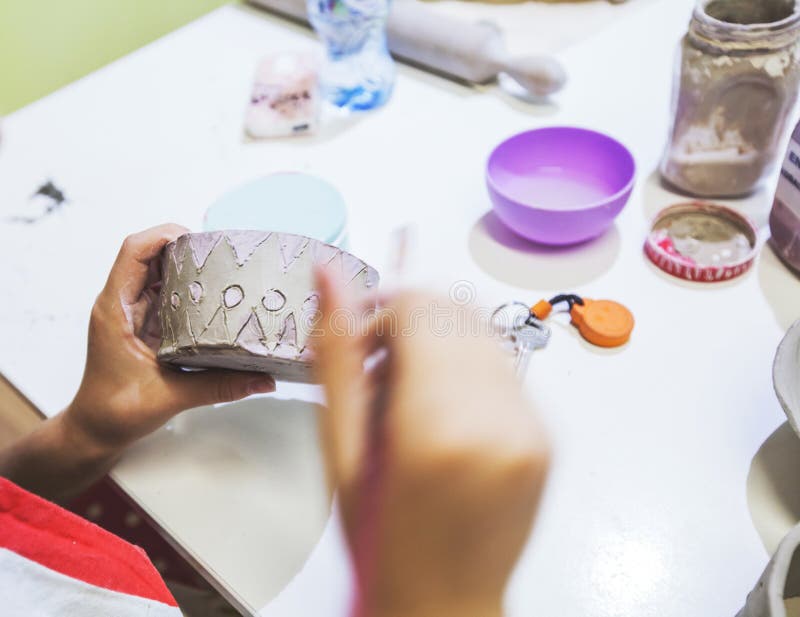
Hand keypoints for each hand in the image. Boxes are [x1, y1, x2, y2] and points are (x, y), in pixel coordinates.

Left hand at [64, 224, 275, 456]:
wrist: (95, 430)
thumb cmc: (115, 411)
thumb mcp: (171, 397)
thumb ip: (219, 386)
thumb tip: (262, 379)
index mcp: (115, 310)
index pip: (133, 252)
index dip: (163, 236)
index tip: (196, 238)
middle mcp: (121, 304)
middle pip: (148, 254)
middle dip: (183, 245)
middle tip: (220, 251)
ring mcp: (132, 312)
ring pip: (157, 270)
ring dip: (186, 264)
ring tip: (221, 266)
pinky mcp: (144, 324)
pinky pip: (164, 292)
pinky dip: (187, 287)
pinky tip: (212, 294)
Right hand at [315, 271, 549, 616]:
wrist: (447, 605)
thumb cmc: (382, 542)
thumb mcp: (343, 451)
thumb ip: (338, 355)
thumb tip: (327, 273)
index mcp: (437, 427)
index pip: (419, 308)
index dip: (380, 311)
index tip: (357, 343)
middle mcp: (499, 418)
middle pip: (455, 311)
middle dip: (409, 323)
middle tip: (376, 370)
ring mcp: (532, 426)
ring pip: (483, 333)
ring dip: (439, 344)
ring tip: (406, 396)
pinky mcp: (547, 434)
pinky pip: (505, 368)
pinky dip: (467, 370)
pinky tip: (440, 413)